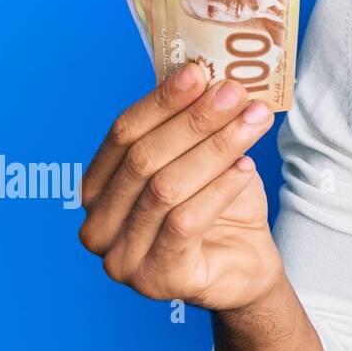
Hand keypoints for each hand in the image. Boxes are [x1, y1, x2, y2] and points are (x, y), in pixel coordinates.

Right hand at [79, 63, 285, 312]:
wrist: (243, 265)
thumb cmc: (218, 208)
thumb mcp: (201, 159)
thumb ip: (190, 125)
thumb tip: (206, 73)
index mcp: (97, 189)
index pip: (122, 134)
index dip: (160, 101)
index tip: (198, 72)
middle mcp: (98, 226)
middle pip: (144, 159)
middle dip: (194, 120)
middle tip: (234, 92)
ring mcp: (122, 258)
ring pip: (166, 188)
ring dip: (216, 148)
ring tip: (253, 120)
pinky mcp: (157, 278)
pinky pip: (186, 223)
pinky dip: (219, 188)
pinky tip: (246, 167)